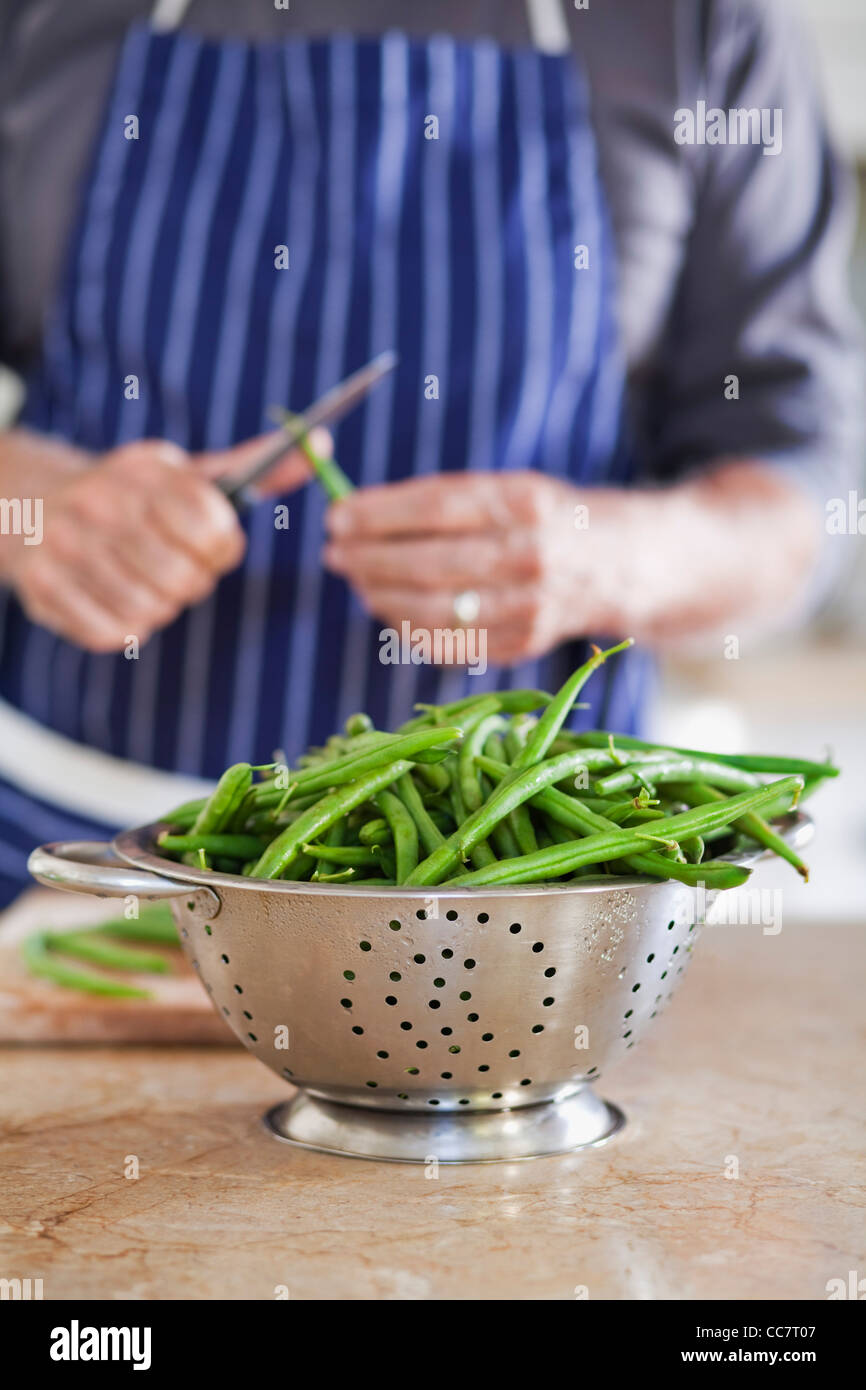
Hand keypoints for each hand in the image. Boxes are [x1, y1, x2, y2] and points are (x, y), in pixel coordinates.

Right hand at [6, 429, 328, 651]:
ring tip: (146, 582)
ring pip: (150, 611)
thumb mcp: (188, 472)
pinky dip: (125, 627)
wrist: (30, 502)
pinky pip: (111, 634)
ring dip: (160, 607)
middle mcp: (99, 503)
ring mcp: (64, 546)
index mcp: (143, 471)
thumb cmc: (132, 495)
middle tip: (178, 569)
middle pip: (184, 578)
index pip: (211, 528)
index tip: (210, 543)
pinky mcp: (42, 589)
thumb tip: (321, 444)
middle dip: (192, 582)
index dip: (222, 548)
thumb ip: (257, 466)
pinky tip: (116, 599)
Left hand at [322, 462, 821, 658]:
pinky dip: (411, 629)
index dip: (379, 514)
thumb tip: (360, 514)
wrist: (632, 563)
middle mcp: (533, 554)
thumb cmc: (554, 517)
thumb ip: (446, 500)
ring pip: (436, 608)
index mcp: (528, 501)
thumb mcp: (514, 487)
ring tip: (355, 579)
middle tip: (334, 552)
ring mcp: (532, 606)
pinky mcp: (527, 643)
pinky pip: (453, 643)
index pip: (437, 507)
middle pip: (430, 562)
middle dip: (369, 558)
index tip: (337, 515)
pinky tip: (388, 611)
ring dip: (382, 596)